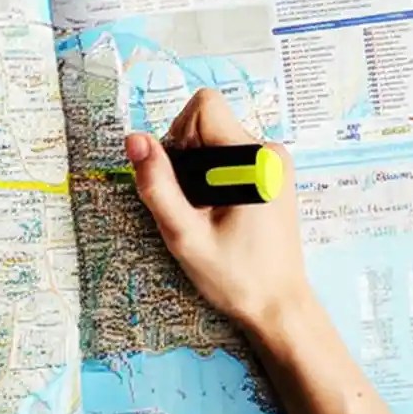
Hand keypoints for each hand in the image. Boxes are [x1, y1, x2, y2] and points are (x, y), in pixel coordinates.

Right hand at [124, 89, 308, 328]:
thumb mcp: (185, 235)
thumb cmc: (236, 277)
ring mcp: (276, 162)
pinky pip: (230, 155)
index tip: (182, 179)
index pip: (204, 106)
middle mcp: (271, 151)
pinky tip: (219, 212)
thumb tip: (133, 139)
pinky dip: (214, 176)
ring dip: (199, 170)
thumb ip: (157, 185)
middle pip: (207, 122)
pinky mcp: (274, 173)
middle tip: (192, 206)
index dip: (179, 135)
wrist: (278, 307)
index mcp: (255, 159)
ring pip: (216, 138)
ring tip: (206, 214)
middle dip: (187, 157)